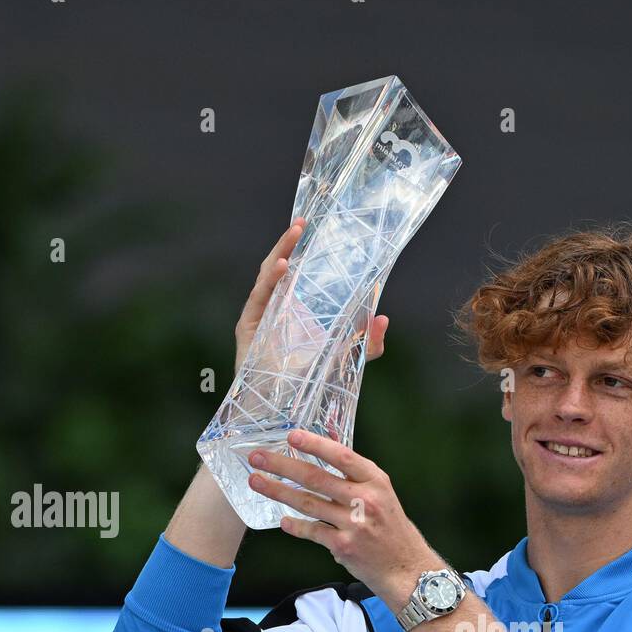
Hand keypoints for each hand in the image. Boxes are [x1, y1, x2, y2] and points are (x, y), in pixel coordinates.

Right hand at [233, 218, 389, 371]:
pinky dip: (270, 279)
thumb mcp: (345, 360)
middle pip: (281, 267)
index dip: (303, 250)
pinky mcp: (248, 327)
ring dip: (280, 251)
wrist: (283, 409)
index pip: (297, 272)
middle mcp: (275, 307)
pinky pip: (260, 296)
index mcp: (293, 309)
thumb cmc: (308, 383)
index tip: (314, 227)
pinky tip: (282, 266)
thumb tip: (383, 318)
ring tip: (295, 233)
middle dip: (289, 243)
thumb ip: (366, 343)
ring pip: (268, 275)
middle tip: (303, 222)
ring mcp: (260, 315)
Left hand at [246, 430, 432, 606]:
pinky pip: (312, 531)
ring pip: (307, 503)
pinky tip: (283, 521)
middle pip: (316, 477)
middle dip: (282, 465)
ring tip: (257, 482)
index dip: (315, 444)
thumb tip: (329, 443)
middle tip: (257, 457)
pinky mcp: (343, 546)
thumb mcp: (382, 494)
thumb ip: (355, 473)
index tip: (291, 436)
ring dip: (278, 492)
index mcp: (376, 482)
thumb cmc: (392, 530)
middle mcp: (365, 500)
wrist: (406, 569)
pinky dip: (295, 526)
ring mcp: (353, 524)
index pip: (342, 456)